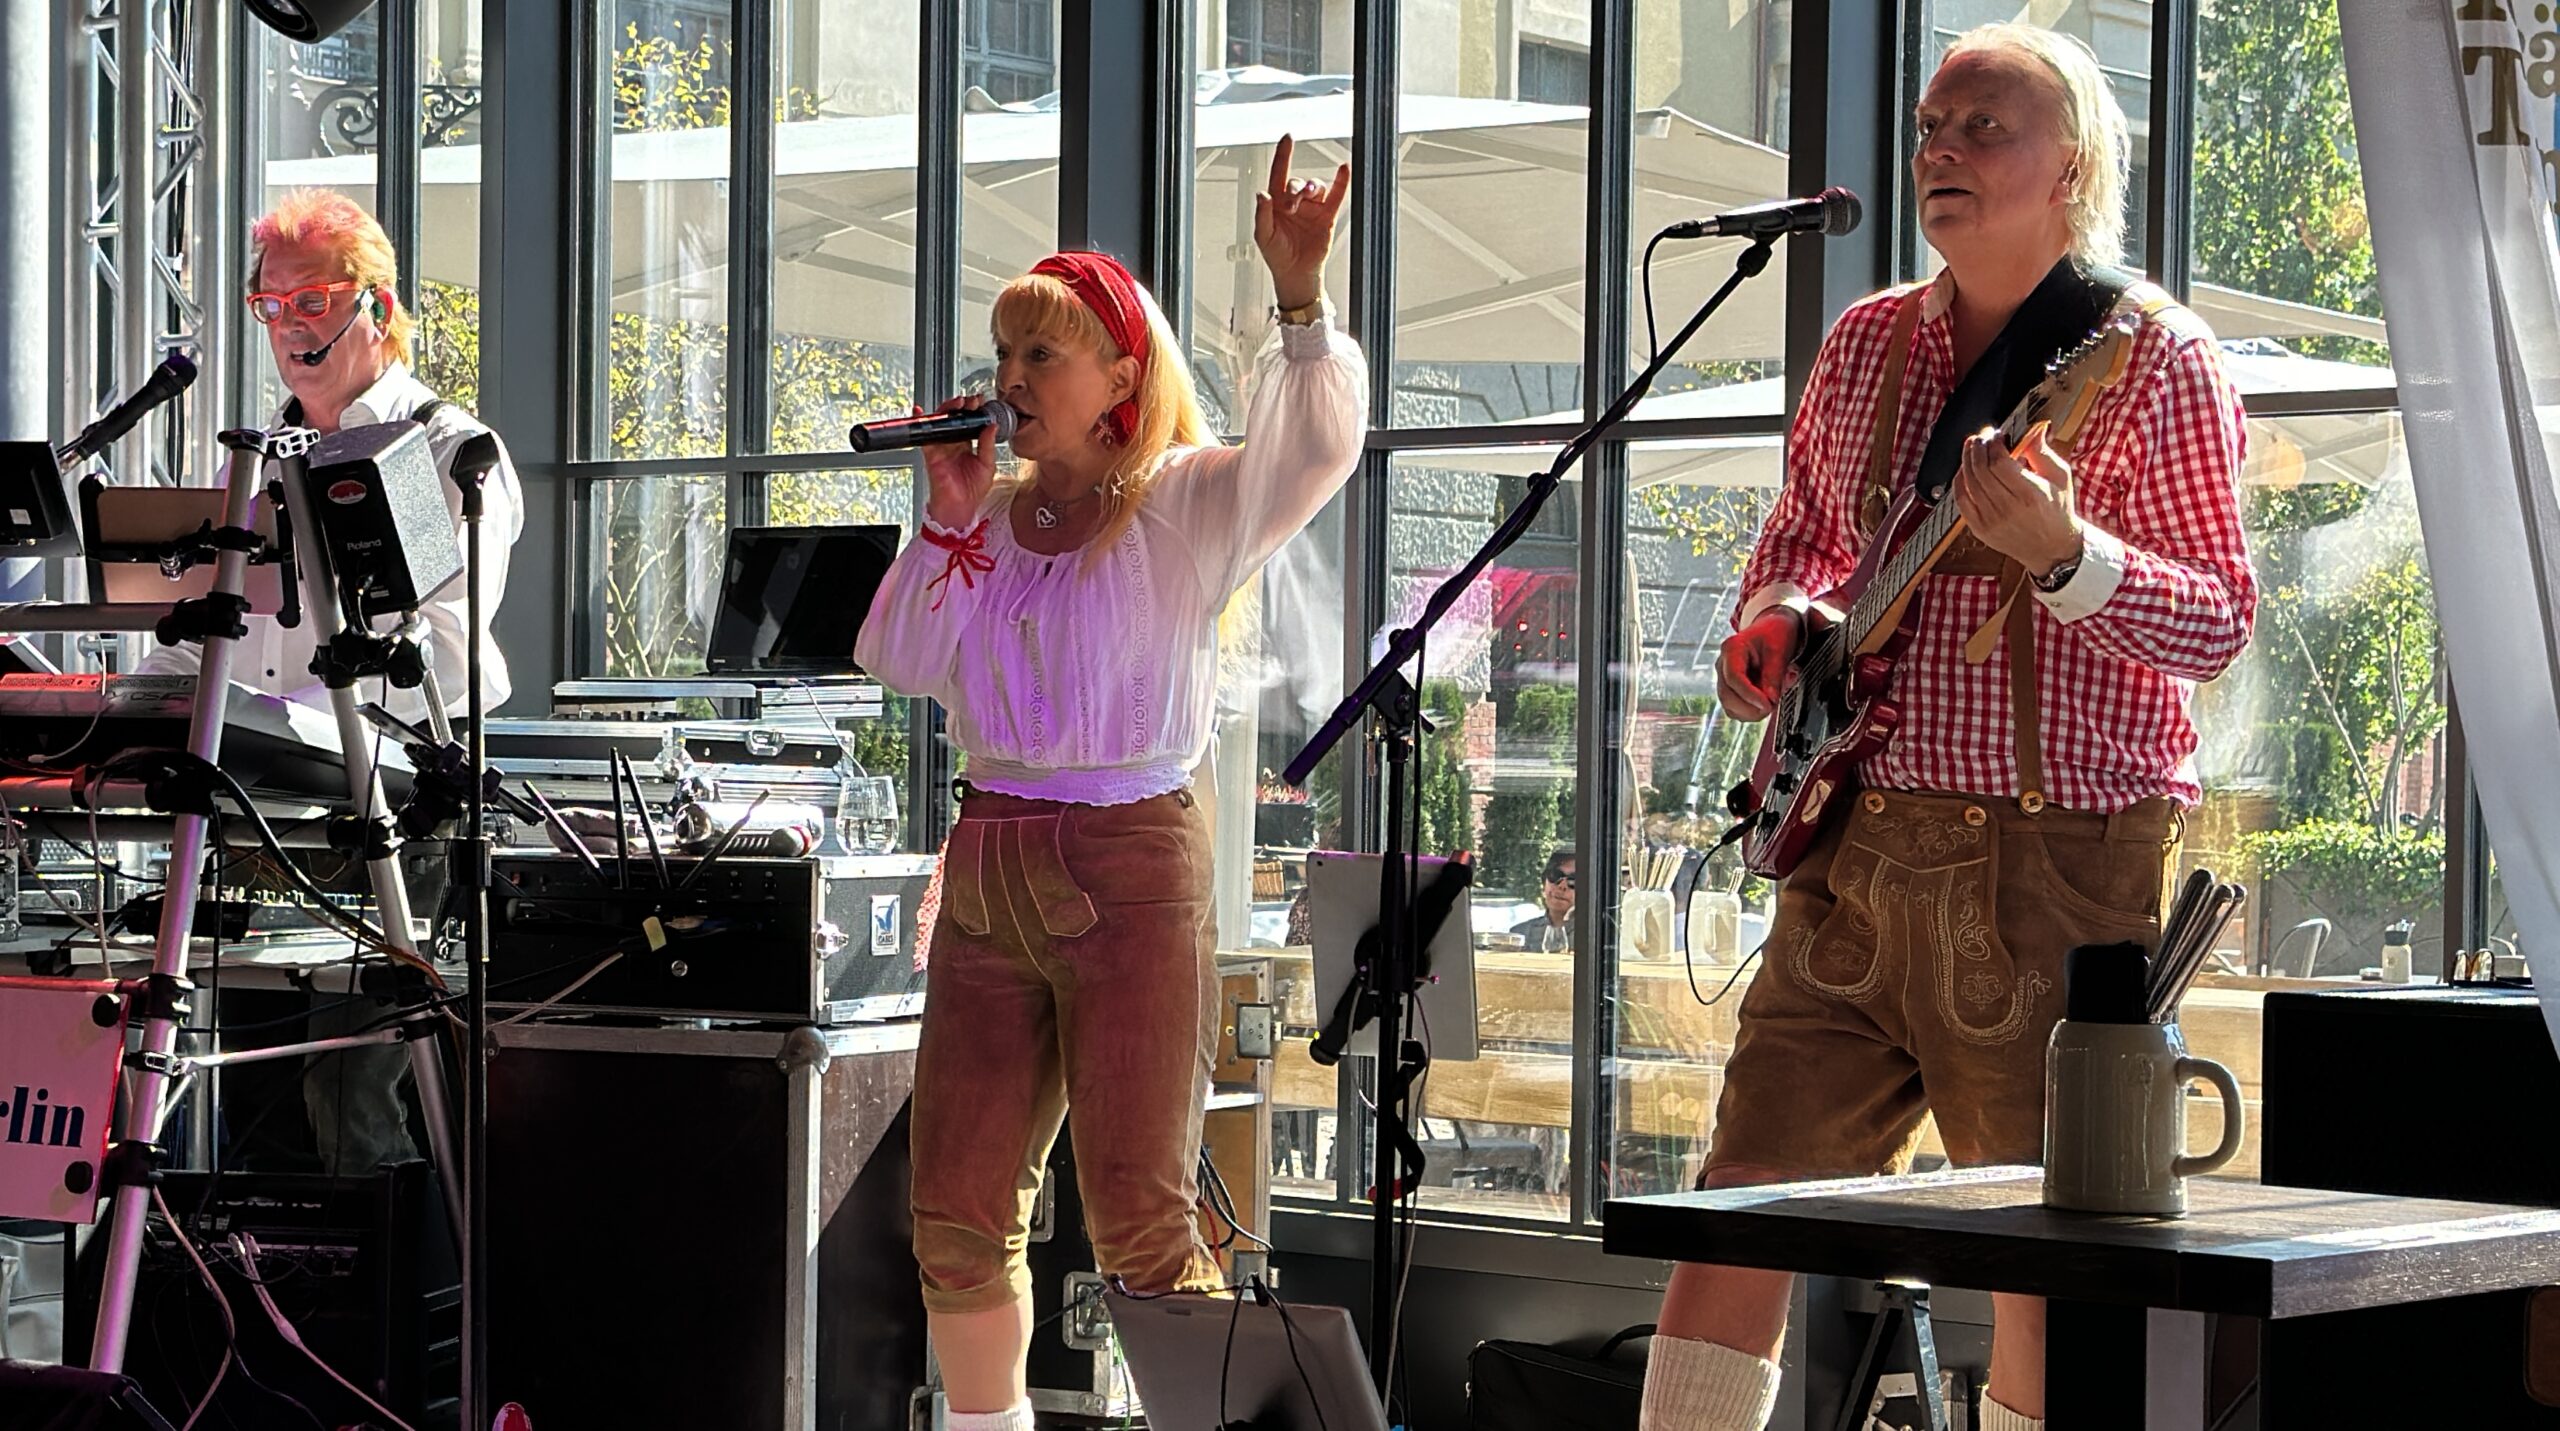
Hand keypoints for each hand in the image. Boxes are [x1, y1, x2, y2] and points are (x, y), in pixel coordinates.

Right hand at [920, 395, 998, 529]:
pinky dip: (921, 422)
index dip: (974, 411)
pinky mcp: (931, 453)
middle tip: (971, 400)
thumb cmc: (973, 490)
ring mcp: (941, 447)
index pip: (969, 422)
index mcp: (967, 445)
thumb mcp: (988, 465)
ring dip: (947, 410)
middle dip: (962, 406)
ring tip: (957, 403)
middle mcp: (953, 444)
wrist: (960, 508)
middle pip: (954, 419)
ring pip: (941, 422)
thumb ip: (988, 445)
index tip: (982, 402)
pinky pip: (924, 435)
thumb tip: (992, 426)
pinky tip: (920, 411)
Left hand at [1254, 134, 1349, 310]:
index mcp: (1276, 203)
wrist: (1296, 274)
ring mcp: (1312, 208)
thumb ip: (1263, 214)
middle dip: (1296, 188)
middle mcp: (1295, 202)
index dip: (1283, 155)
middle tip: (1293, 203)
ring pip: (1315, 187)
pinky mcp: (1327, 216)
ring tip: (1310, 196)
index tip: (1288, 138)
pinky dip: (1341, 182)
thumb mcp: (1264, 235)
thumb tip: (1262, 194)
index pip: (1279, 173)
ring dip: (1312, 187)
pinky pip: (1335, 196)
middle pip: (1297, 182)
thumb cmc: (1277, 256)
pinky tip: (1344, 169)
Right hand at [1716, 610, 1802, 720]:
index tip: (1768, 705)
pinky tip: (1766, 702)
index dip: (1750, 695)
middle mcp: (1723, 664)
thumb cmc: (1775, 634)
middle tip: (1773, 706)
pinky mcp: (1731, 690)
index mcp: (1732, 648)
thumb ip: (1773, 676)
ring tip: (1772, 701)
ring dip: (1752, 712)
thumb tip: (1770, 700)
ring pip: (1730, 706)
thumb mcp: (1779, 651)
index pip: (1734, 677)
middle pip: (1727, 696)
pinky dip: (1752, 712)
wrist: (1773, 630)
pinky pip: (1737, 709)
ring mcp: (1725, 678)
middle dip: (1751, 708)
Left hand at [1954, 423, 2081, 576]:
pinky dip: (1959, 482)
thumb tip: (2033, 428)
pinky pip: (1961, 501)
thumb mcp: (2060, 477)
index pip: (2000, 463)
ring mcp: (1991, 521)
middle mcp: (2008, 509)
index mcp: (2030, 494)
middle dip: (1978, 448)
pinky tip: (1964, 470)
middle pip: (1981, 470)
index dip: (1993, 444)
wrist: (2051, 548)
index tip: (1996, 434)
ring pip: (1968, 483)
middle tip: (1980, 437)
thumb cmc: (2057, 510)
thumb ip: (2042, 451)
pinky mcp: (1979, 529)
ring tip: (1972, 447)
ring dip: (1966, 461)